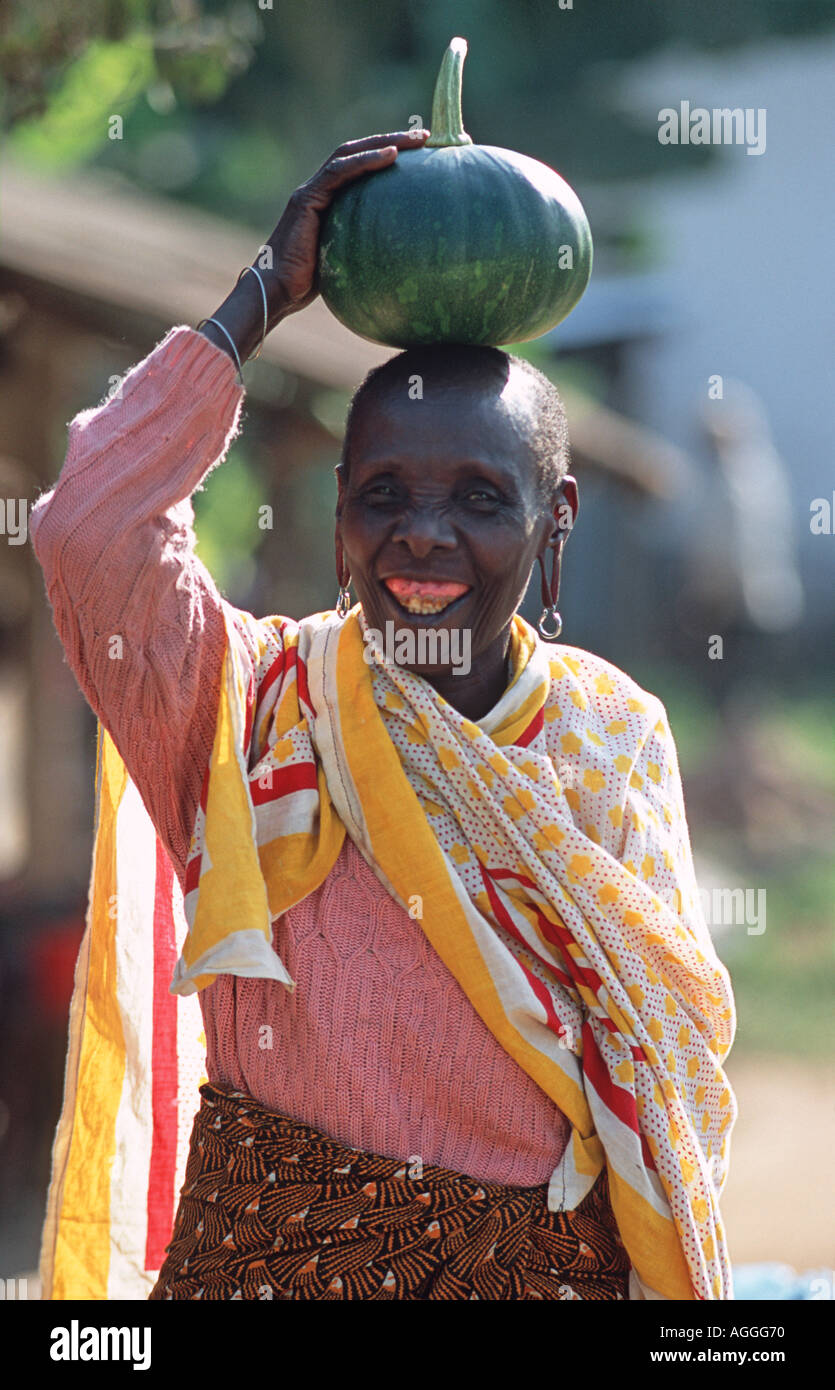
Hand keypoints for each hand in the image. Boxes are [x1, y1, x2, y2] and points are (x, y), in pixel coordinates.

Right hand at [199, 131, 428, 367]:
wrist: (277, 291)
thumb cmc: (310, 285)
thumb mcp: (346, 260)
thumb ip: (364, 247)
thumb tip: (402, 259)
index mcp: (328, 200)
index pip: (360, 167)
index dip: (388, 154)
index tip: (421, 153)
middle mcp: (319, 188)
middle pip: (358, 152)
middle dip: (393, 139)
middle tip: (427, 136)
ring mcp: (312, 191)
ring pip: (350, 154)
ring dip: (386, 142)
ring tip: (418, 139)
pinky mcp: (308, 199)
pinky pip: (340, 172)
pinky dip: (366, 160)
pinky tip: (392, 155)